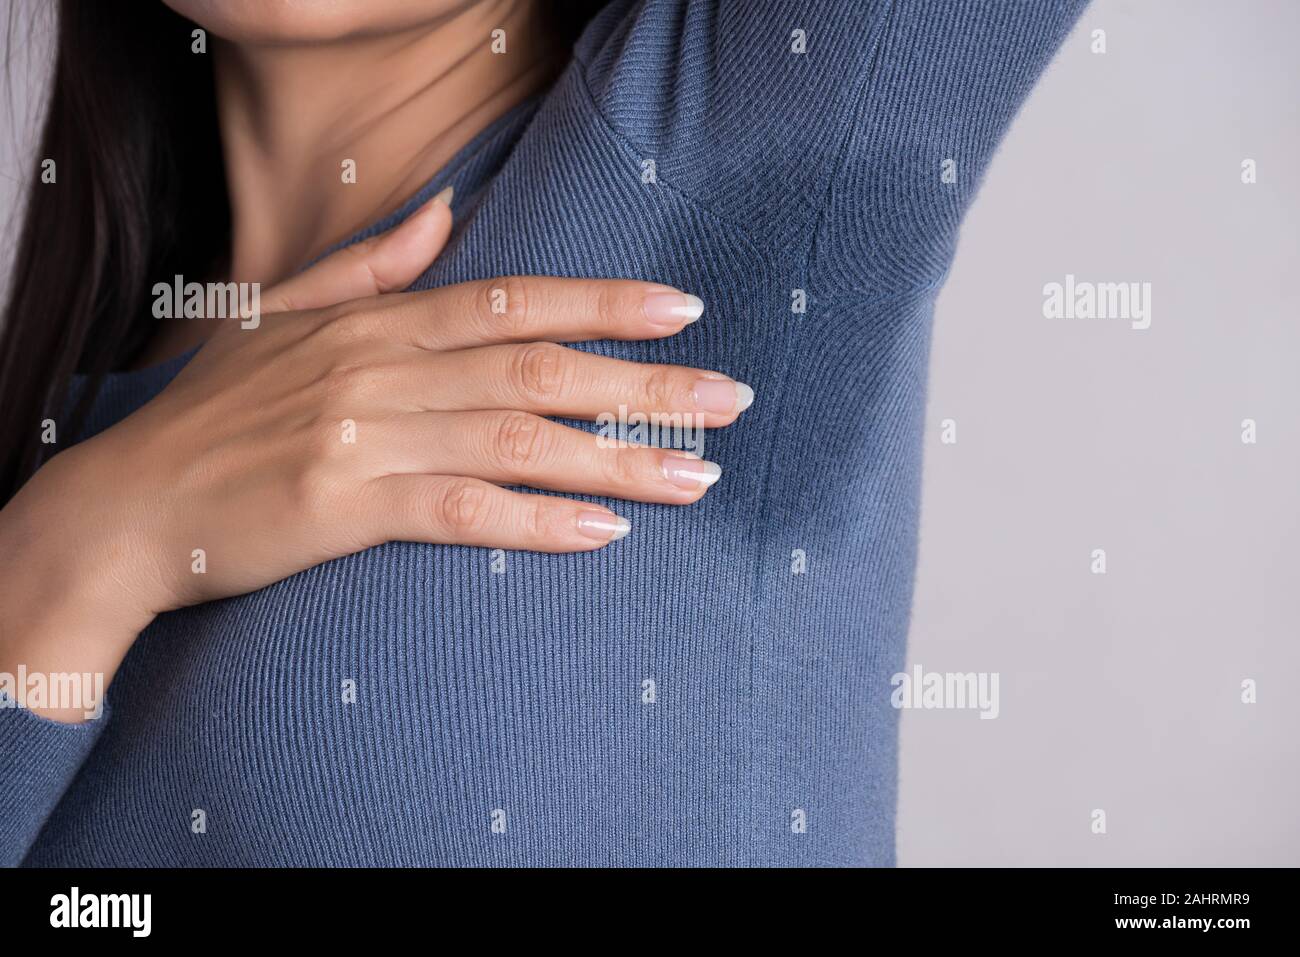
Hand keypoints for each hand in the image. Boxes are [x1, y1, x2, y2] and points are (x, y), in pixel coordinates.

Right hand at [0, 191, 751, 709]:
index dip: (603, 303)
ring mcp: (365, 439)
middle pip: (537, 368)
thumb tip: (444, 213)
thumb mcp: (284, 318)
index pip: (512, 301)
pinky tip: (604, 533)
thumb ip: (372, 267)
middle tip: (730, 398)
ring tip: (696, 474)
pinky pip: (461, 513)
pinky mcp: (343, 509)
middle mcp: (381, 371)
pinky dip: (537, 521)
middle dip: (643, 383)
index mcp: (377, 324)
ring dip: (616, 458)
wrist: (126, 507)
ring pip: (517, 439)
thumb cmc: (212, 417)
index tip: (685, 310)